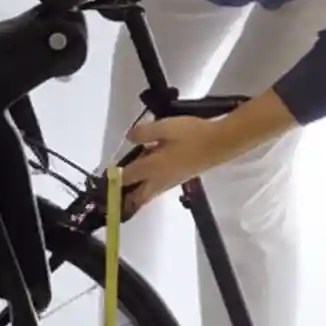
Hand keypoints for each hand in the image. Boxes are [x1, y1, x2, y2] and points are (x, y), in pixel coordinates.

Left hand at [121, 116, 235, 212]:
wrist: (220, 143)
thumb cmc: (192, 134)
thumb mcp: (165, 127)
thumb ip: (144, 132)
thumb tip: (129, 138)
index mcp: (153, 168)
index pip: (127, 177)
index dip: (114, 178)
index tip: (105, 176)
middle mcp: (159, 180)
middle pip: (138, 196)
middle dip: (125, 198)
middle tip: (114, 195)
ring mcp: (171, 182)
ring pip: (148, 194)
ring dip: (137, 193)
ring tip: (128, 184)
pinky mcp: (180, 179)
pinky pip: (157, 188)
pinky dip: (148, 185)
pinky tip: (150, 170)